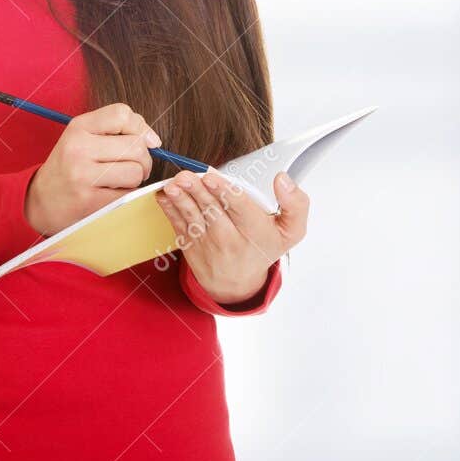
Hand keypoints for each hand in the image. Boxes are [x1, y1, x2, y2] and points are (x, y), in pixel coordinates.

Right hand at [24, 102, 160, 236]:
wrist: (40, 201)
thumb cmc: (70, 166)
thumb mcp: (83, 137)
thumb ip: (116, 128)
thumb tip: (154, 140)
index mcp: (78, 127)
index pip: (121, 114)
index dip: (141, 127)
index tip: (146, 141)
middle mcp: (78, 148)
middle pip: (135, 146)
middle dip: (144, 159)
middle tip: (134, 167)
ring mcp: (82, 175)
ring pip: (135, 172)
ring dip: (135, 179)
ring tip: (120, 181)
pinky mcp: (89, 201)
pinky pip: (128, 194)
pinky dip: (127, 195)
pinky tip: (112, 193)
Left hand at [157, 169, 309, 303]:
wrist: (237, 284)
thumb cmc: (263, 247)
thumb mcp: (291, 231)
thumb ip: (295, 203)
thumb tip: (282, 178)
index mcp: (256, 232)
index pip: (240, 209)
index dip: (225, 192)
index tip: (211, 176)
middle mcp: (231, 240)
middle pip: (213, 211)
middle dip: (198, 192)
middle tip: (186, 176)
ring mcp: (208, 244)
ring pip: (193, 218)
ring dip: (181, 200)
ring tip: (173, 185)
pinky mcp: (189, 246)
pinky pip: (178, 226)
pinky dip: (169, 210)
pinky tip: (164, 195)